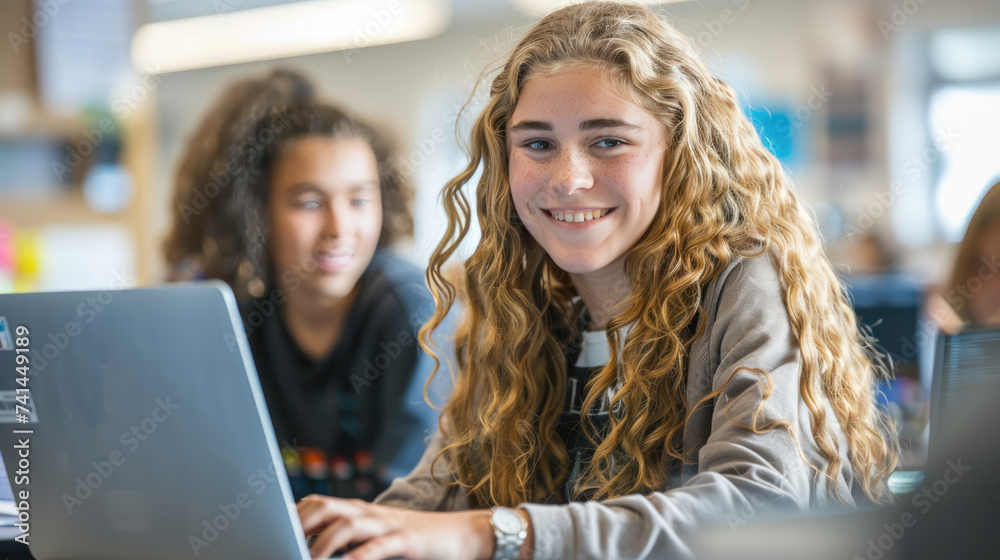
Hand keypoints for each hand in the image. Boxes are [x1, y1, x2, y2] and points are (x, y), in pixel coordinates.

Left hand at [296, 495, 494, 559]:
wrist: (463, 535)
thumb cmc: (415, 542)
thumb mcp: (377, 539)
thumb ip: (349, 542)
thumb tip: (313, 551)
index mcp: (359, 511)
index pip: (316, 504)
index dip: (291, 515)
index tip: (269, 530)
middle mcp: (370, 513)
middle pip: (325, 507)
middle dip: (299, 524)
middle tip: (281, 542)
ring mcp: (389, 525)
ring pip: (348, 524)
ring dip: (324, 544)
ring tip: (308, 559)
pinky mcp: (408, 541)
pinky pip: (379, 547)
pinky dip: (360, 557)